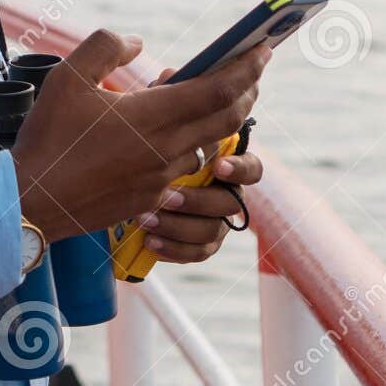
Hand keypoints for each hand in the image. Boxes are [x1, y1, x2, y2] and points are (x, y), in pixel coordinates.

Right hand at [9, 30, 268, 242]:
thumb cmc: (49, 138)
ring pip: (207, 144)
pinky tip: (166, 134)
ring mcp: (163, 179)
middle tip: (251, 70)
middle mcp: (167, 149)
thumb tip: (137, 43)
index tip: (263, 50)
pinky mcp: (152, 199)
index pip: (220, 90)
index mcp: (152, 117)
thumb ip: (105, 47)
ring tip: (197, 95)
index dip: (247, 68)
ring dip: (214, 118)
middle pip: (228, 119)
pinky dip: (188, 144)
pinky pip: (184, 167)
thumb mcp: (67, 77)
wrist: (32, 201)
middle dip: (248, 91)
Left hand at [132, 151, 263, 262]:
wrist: (134, 193)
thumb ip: (180, 145)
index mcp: (227, 168)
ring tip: (145, 219)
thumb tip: (181, 133)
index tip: (218, 167)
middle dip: (196, 201)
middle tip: (165, 196)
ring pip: (211, 230)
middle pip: (229, 203)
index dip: (240, 170)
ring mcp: (219, 224)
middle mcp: (228, 197)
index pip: (251, 168)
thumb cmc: (153, 161)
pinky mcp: (204, 246)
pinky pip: (196, 252)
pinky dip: (171, 248)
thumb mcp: (166, 149)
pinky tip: (149, 240)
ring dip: (176, 226)